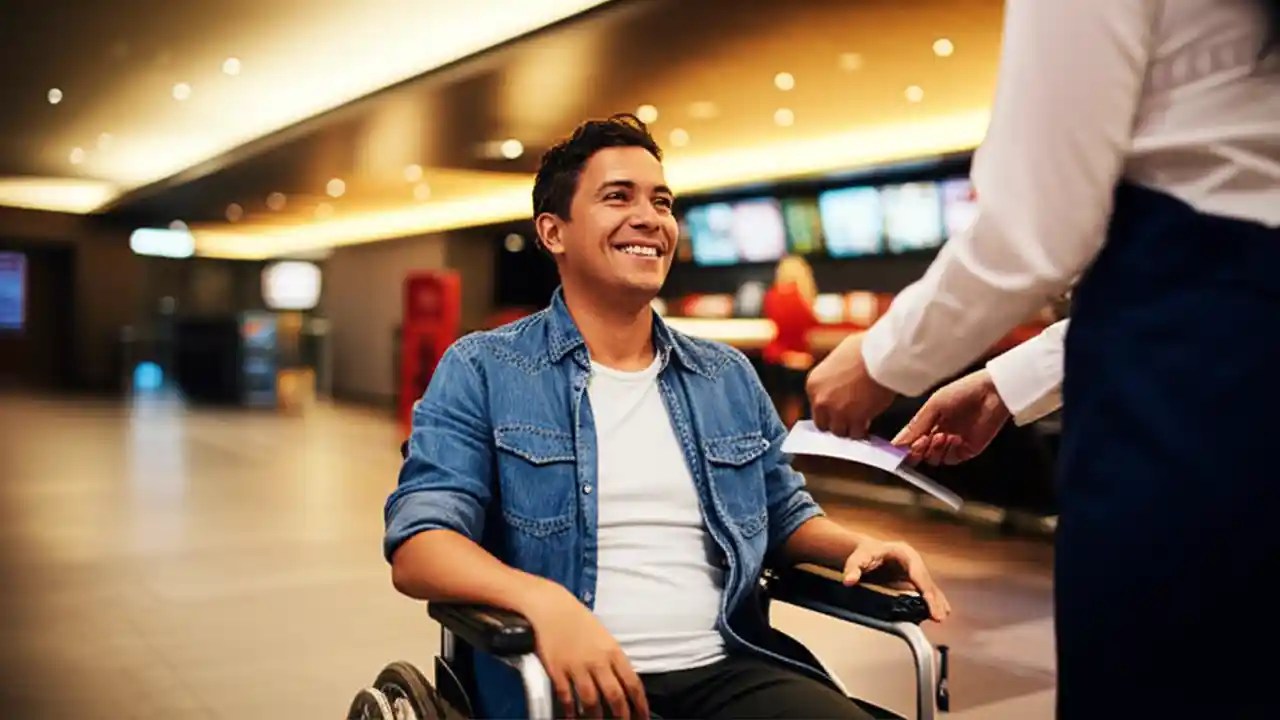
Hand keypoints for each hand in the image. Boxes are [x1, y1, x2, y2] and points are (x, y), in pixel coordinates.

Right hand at [521, 583, 648, 718]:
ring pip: (591, 701)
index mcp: (613, 652)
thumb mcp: (605, 637)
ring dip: (597, 717)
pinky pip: (567, 698)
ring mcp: (577, 667)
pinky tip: (573, 717)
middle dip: (621, 716)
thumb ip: (614, 660)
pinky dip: (571, 711)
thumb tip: (623, 684)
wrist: (552, 608)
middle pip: (615, 696)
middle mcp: (597, 661)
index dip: (640, 704)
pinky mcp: (558, 671)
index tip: (642, 716)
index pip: (632, 683)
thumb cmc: (579, 620)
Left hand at [805, 333, 896, 437]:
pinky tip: (869, 423)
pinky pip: (857, 434)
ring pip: (839, 432)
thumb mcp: (837, 358)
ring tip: (860, 421)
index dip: (829, 410)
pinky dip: (863, 431)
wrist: (881, 356)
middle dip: (836, 422)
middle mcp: (821, 400)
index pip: (816, 407)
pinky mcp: (856, 419)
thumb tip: (838, 382)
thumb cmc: (863, 350)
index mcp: (813, 384)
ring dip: (849, 428)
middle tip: (848, 418)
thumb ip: (832, 376)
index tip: (838, 410)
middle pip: (823, 424)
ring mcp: (838, 412)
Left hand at [842, 539, 950, 621]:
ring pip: (930, 588)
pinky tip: (939, 613)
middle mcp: (915, 562)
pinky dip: (933, 602)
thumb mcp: (857, 559)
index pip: (918, 574)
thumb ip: (852, 569)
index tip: (930, 603)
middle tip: (939, 618)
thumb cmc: (865, 554)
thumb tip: (848, 580)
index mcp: (905, 554)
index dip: (925, 590)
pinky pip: (927, 591)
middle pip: (927, 582)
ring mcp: (916, 571)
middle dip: (934, 600)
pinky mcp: (915, 580)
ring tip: (942, 618)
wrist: (867, 551)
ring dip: (937, 603)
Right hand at [891, 369, 1010, 465]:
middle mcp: (940, 432)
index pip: (911, 438)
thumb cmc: (964, 391)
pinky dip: (948, 452)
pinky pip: (951, 459)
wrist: (992, 392)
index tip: (896, 450)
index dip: (903, 445)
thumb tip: (898, 442)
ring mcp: (953, 442)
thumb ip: (916, 425)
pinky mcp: (968, 449)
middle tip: (918, 444)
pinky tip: (952, 439)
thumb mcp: (934, 405)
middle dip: (916, 450)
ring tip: (937, 437)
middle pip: (920, 452)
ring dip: (932, 451)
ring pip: (934, 458)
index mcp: (930, 420)